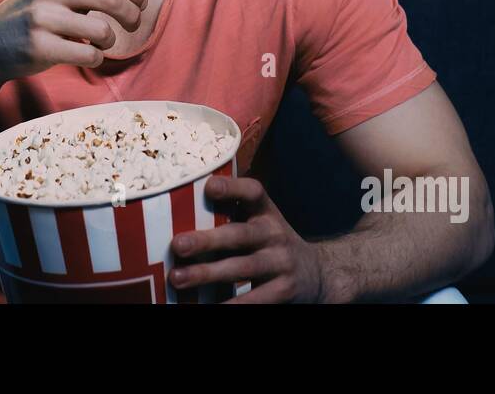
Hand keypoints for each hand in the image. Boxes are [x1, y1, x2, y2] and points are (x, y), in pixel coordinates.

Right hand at [0, 0, 146, 82]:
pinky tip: (88, 55)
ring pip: (102, 29)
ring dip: (111, 40)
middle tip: (133, 24)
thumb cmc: (35, 14)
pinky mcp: (40, 46)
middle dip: (131, 14)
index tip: (141, 2)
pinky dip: (96, 58)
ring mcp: (42, 17)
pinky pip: (88, 54)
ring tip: (102, 42)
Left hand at [168, 176, 325, 303]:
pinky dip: (231, 303)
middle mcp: (275, 234)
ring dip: (208, 273)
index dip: (233, 187)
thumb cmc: (270, 245)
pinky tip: (205, 306)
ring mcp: (281, 263)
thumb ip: (231, 217)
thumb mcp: (260, 224)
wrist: (317, 276)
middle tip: (177, 245)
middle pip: (240, 235)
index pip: (253, 192)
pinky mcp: (284, 290)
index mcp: (266, 212)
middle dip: (207, 240)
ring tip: (178, 278)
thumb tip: (178, 212)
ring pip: (242, 268)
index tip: (208, 187)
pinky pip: (254, 298)